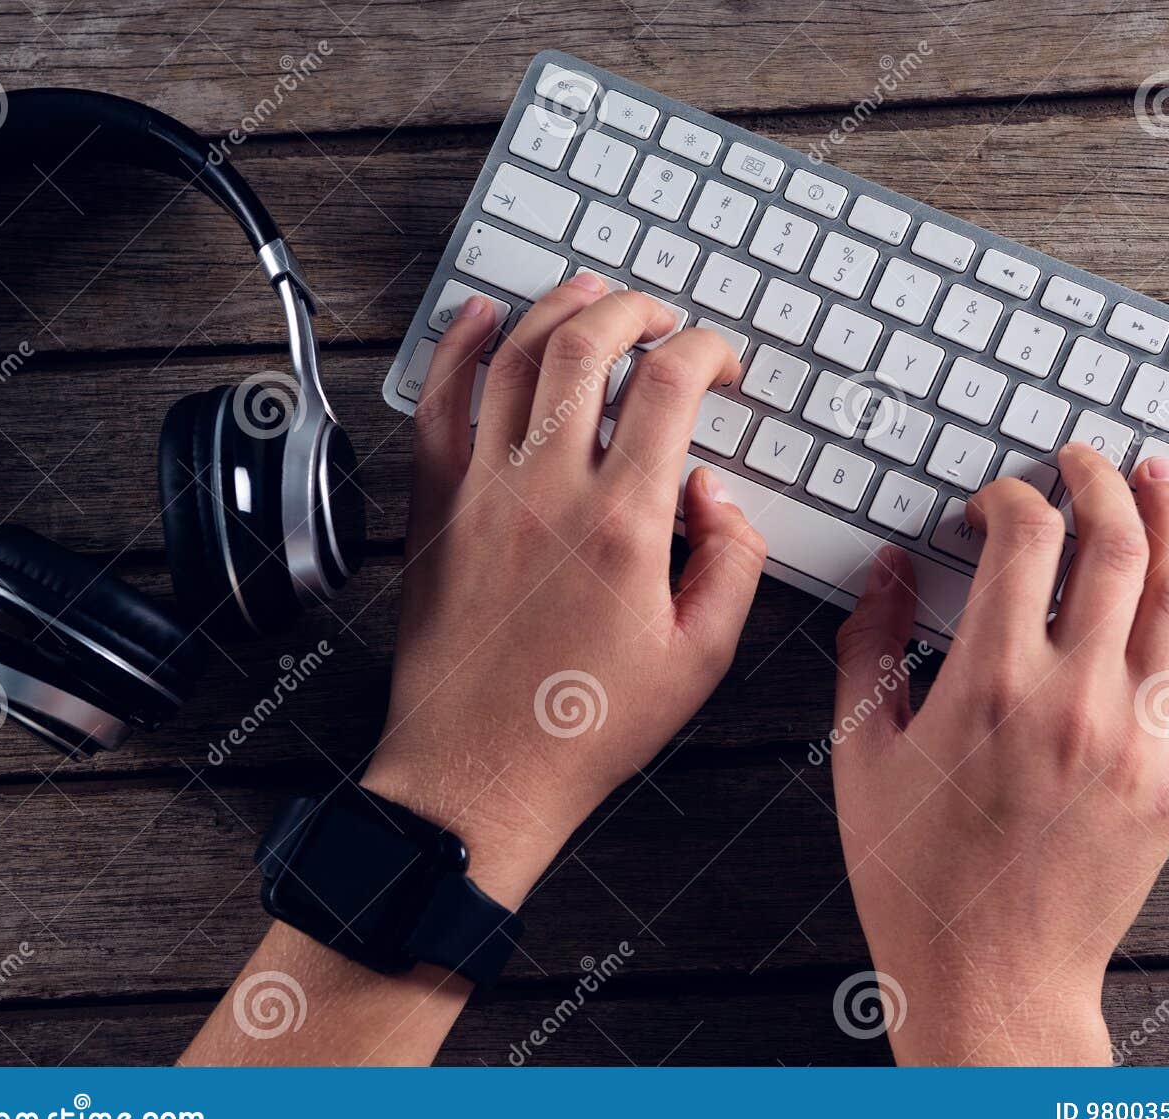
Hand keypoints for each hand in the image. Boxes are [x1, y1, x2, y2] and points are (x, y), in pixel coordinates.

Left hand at [366, 272, 766, 909]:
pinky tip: (482, 317)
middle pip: (587, 346)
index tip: (721, 363)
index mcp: (624, 522)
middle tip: (660, 316)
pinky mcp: (436, 508)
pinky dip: (460, 347)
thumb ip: (732, 561)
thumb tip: (715, 493)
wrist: (479, 775)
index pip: (670, 385)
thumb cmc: (586, 727)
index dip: (706, 351)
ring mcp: (481, 491)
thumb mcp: (700, 659)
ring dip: (557, 309)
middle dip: (634, 309)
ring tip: (590, 293)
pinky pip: (439, 403)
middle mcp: (548, 488)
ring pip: (514, 358)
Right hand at [828, 445, 1168, 1065]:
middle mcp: (1074, 695)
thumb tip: (891, 568)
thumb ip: (872, 647)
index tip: (990, 507)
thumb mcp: (864, 753)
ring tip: (1162, 474)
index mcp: (989, 683)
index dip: (1008, 498)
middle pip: (1111, 542)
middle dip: (1097, 478)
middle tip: (1082, 458)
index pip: (1022, 539)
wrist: (991, 977)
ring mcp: (1139, 734)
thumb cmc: (919, 876)